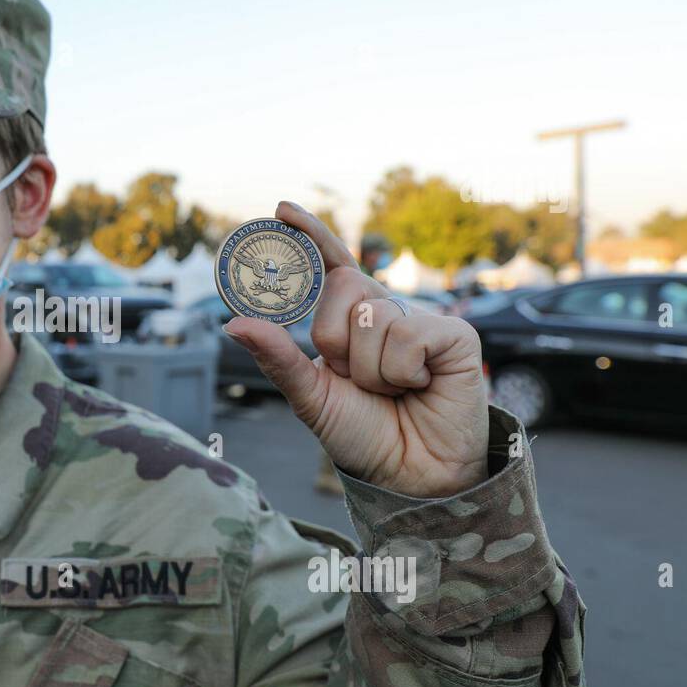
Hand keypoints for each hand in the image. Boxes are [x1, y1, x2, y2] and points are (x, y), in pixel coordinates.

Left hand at [222, 201, 488, 497]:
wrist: (410, 475)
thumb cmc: (364, 434)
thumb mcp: (310, 396)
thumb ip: (276, 357)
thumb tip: (232, 323)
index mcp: (350, 319)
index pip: (330, 265)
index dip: (311, 234)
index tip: (281, 211)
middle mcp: (384, 310)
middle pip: (342, 286)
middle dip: (335, 340)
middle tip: (357, 378)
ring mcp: (421, 319)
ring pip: (370, 316)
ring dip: (369, 369)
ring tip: (392, 391)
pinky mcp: (454, 335)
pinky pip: (406, 334)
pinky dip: (401, 372)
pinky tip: (420, 387)